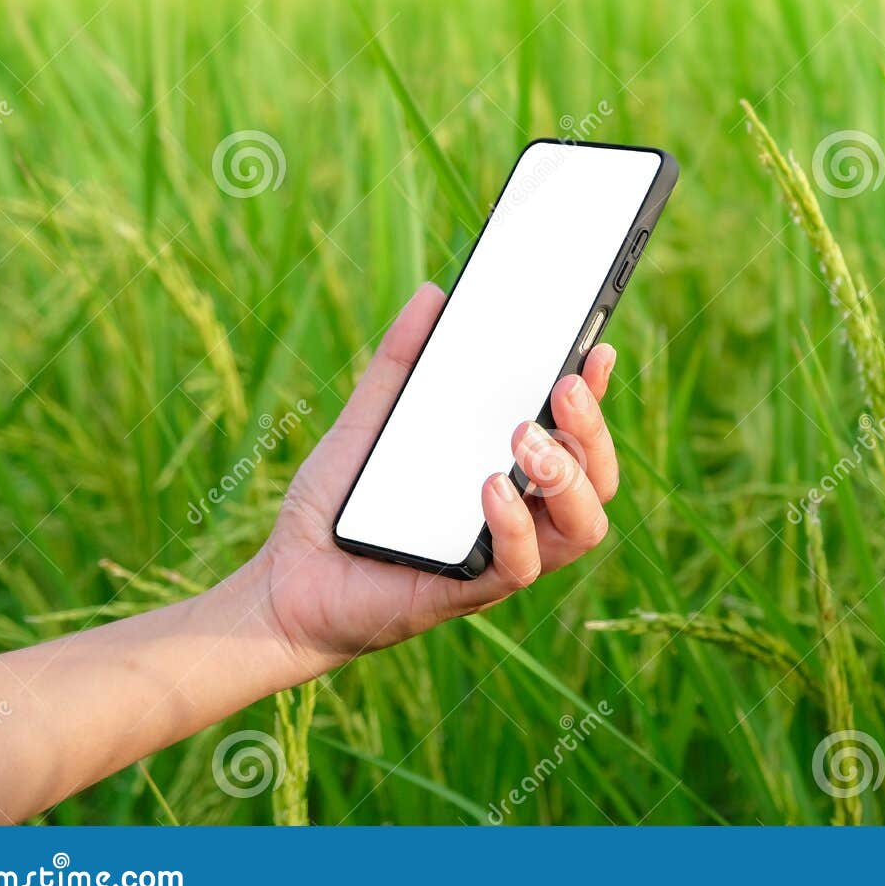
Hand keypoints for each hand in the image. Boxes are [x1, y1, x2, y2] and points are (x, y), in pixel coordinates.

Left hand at [246, 283, 620, 674]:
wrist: (286, 579)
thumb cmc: (335, 505)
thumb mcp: (367, 420)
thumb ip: (400, 362)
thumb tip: (433, 296)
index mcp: (508, 470)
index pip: (576, 434)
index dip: (598, 394)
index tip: (598, 349)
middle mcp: (519, 514)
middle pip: (597, 478)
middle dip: (593, 429)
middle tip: (565, 389)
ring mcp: (501, 555)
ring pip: (583, 526)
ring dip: (569, 476)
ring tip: (526, 437)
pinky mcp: (470, 589)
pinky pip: (521, 565)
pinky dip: (513, 522)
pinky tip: (491, 486)